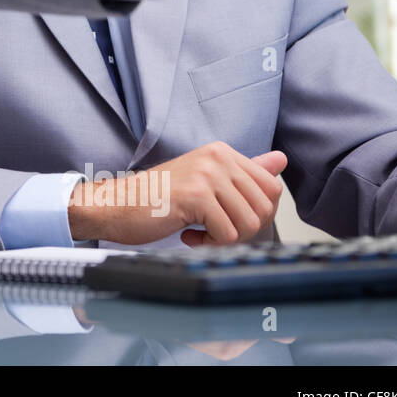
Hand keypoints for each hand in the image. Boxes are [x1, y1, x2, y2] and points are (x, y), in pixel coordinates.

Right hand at [68, 142, 286, 245]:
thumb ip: (244, 171)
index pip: (272, 188)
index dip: (257, 213)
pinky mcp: (196, 196)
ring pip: (249, 224)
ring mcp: (207, 175)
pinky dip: (209, 244)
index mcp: (222, 152)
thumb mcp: (204, 180)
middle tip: (212, 229)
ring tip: (199, 231)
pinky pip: (228, 234)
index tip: (228, 218)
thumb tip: (280, 160)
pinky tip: (187, 234)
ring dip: (225, 238)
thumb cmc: (157, 198)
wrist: (116, 205)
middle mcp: (218, 158)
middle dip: (242, 229)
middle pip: (264, 208)